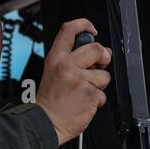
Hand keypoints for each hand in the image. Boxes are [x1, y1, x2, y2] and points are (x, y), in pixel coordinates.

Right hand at [37, 18, 112, 144]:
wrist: (45, 123)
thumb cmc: (50, 101)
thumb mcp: (53, 73)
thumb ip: (73, 61)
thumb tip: (99, 53)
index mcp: (56, 59)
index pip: (69, 30)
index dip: (84, 24)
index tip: (92, 30)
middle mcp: (67, 66)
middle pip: (96, 48)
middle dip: (104, 56)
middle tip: (100, 64)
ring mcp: (79, 80)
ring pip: (103, 75)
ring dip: (99, 85)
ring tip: (84, 92)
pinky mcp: (90, 94)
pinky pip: (103, 94)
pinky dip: (97, 101)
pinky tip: (84, 104)